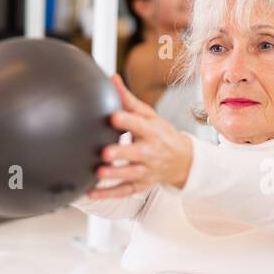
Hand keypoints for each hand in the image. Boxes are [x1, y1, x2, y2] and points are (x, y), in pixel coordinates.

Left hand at [85, 74, 192, 198]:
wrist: (182, 160)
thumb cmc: (160, 134)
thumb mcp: (149, 116)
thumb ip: (128, 101)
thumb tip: (112, 78)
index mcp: (152, 132)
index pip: (140, 125)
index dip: (127, 121)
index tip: (113, 117)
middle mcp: (150, 152)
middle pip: (137, 154)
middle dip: (122, 153)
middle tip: (106, 152)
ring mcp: (146, 171)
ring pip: (130, 175)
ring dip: (115, 175)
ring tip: (99, 173)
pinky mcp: (141, 185)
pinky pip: (124, 191)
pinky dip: (107, 194)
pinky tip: (90, 193)